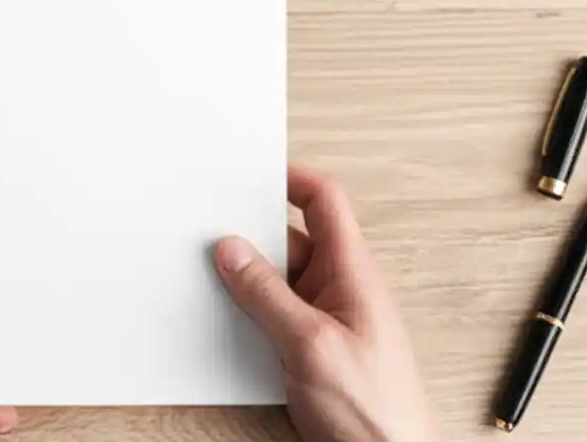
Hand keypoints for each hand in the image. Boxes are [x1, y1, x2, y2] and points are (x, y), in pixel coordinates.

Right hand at [214, 166, 441, 441]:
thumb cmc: (376, 413)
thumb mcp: (310, 345)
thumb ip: (267, 294)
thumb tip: (232, 250)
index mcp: (353, 274)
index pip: (325, 203)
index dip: (291, 179)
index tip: (251, 173)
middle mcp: (340, 291)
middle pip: (290, 242)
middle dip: (252, 236)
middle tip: (210, 233)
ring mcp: (326, 322)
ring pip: (277, 283)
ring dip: (246, 283)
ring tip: (210, 285)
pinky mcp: (312, 353)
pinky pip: (273, 318)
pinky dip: (248, 316)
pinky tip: (227, 326)